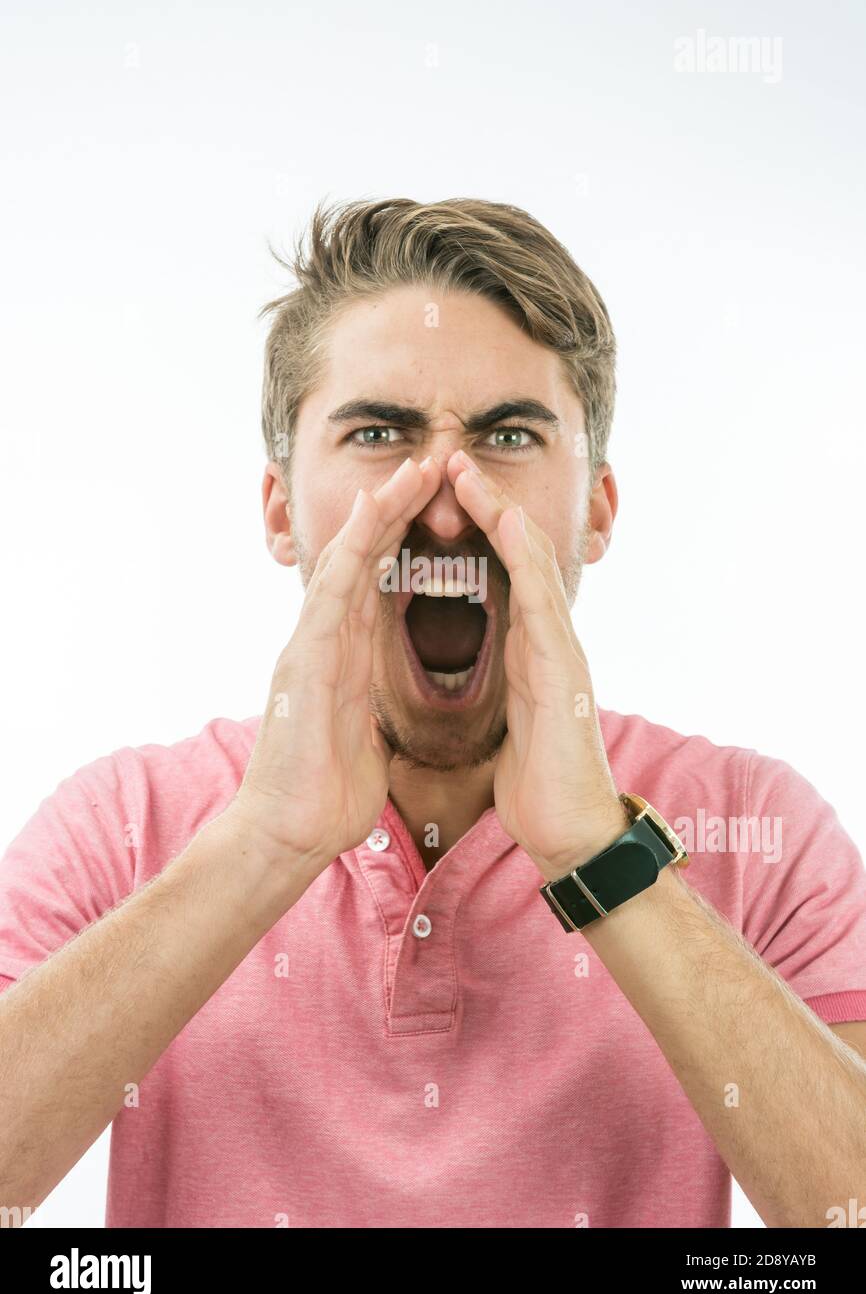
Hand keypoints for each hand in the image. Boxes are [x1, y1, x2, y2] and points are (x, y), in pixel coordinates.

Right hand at [231, 455, 440, 876]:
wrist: (288, 832)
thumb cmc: (324, 792)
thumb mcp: (358, 736)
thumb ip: (361, 708)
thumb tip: (368, 707)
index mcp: (343, 656)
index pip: (375, 582)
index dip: (402, 538)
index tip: (435, 502)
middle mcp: (324, 640)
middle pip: (361, 559)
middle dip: (393, 510)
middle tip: (428, 465)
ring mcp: (309, 646)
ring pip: (344, 563)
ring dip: (376, 515)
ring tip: (408, 473)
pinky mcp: (304, 663)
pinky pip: (331, 596)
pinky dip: (350, 553)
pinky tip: (369, 518)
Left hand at [448, 451, 629, 882]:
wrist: (572, 834)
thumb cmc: (539, 786)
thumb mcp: (509, 724)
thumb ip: (504, 688)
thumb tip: (489, 674)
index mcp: (528, 651)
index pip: (498, 573)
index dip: (473, 530)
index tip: (436, 496)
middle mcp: (547, 638)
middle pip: (515, 551)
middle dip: (484, 502)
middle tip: (449, 460)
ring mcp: (560, 647)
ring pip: (530, 560)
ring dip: (499, 510)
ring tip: (467, 471)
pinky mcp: (563, 666)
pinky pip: (540, 597)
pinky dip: (523, 554)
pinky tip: (505, 522)